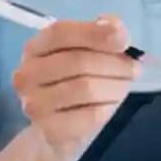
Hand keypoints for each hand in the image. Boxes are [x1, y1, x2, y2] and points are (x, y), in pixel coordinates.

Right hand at [11, 15, 140, 159]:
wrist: (56, 131)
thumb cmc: (73, 84)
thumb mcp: (84, 53)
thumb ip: (99, 34)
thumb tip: (114, 29)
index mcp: (34, 48)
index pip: (60, 33)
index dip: (94, 33)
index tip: (123, 41)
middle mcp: (27, 74)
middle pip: (77, 61)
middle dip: (114, 64)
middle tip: (133, 70)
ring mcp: (34, 104)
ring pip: (86, 88)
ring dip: (115, 86)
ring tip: (123, 88)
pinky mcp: (49, 130)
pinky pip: (90, 115)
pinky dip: (108, 108)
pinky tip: (111, 106)